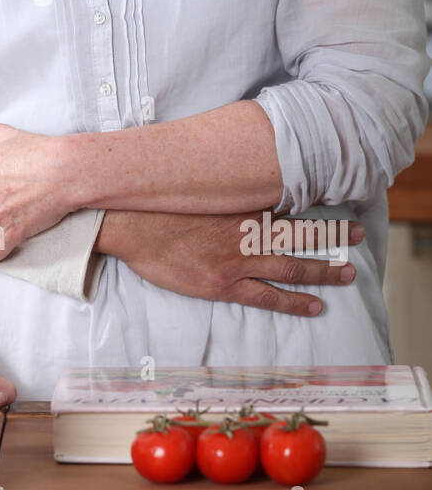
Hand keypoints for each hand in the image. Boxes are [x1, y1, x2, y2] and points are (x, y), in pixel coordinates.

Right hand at [99, 209, 363, 316]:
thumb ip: (223, 190)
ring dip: (324, 269)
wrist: (130, 224)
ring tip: (347, 273)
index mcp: (240, 207)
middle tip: (359, 234)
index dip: (315, 207)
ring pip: (293, 266)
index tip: (336, 206)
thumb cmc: (158, 205)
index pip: (289, 207)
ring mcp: (238, 260)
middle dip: (333, 235)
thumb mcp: (196, 188)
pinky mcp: (224, 283)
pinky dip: (295, 300)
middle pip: (301, 235)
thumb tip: (239, 184)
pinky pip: (268, 295)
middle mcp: (247, 232)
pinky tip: (315, 305)